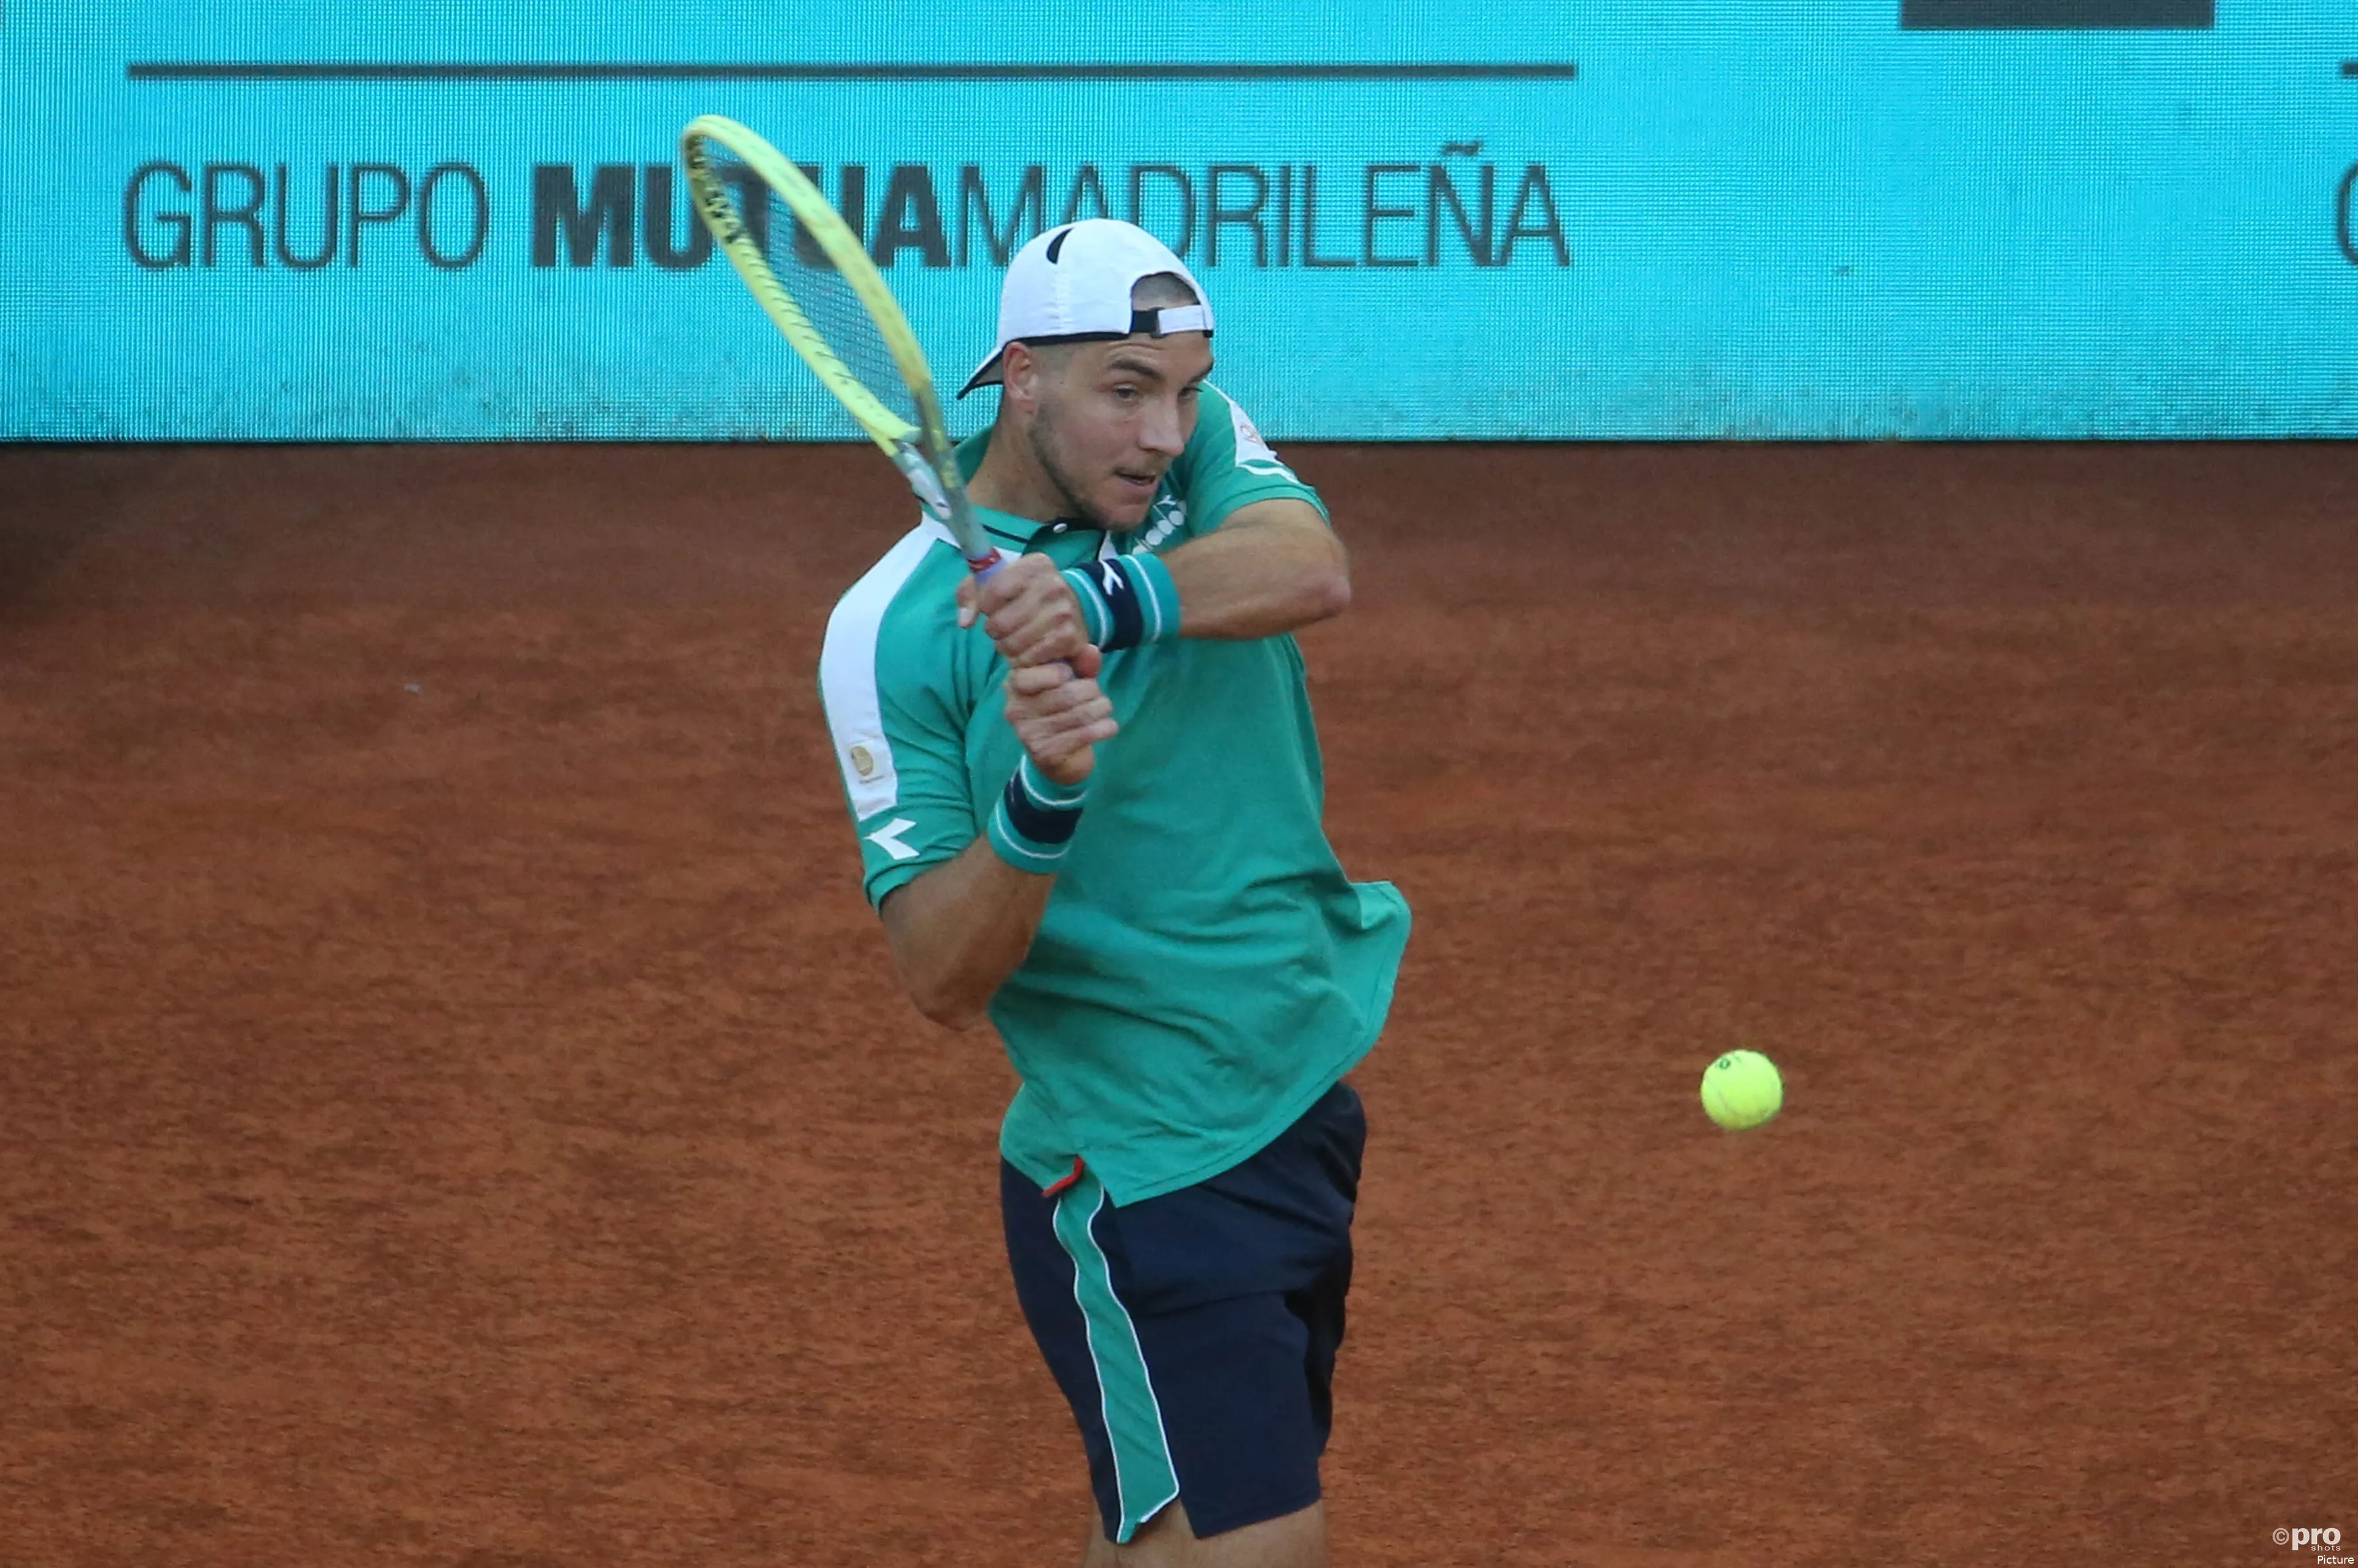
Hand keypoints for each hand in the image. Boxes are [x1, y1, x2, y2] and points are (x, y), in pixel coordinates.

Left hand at [959, 554, 1097, 671]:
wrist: (1072, 606)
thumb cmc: (1025, 593)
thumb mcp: (996, 581)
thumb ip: (970, 593)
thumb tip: (965, 621)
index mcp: (1035, 565)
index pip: (994, 590)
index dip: (985, 604)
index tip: (991, 606)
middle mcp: (1053, 586)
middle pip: (1000, 623)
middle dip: (995, 630)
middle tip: (1003, 626)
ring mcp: (1063, 613)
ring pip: (1012, 644)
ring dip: (1006, 647)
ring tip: (1015, 637)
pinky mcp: (1069, 639)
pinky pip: (1028, 658)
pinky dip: (1022, 659)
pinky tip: (1028, 649)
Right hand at [1003, 661, 1115, 786]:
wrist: (1058, 756)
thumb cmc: (1063, 708)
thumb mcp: (1070, 680)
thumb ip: (1080, 664)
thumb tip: (1091, 651)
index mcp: (1015, 685)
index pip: (1031, 674)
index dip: (1059, 671)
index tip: (1071, 674)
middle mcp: (1016, 710)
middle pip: (1066, 693)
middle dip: (1092, 691)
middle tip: (1097, 695)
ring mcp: (1029, 734)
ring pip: (1080, 714)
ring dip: (1101, 709)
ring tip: (1104, 708)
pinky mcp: (1046, 753)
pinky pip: (1085, 734)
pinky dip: (1105, 728)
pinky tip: (1109, 726)